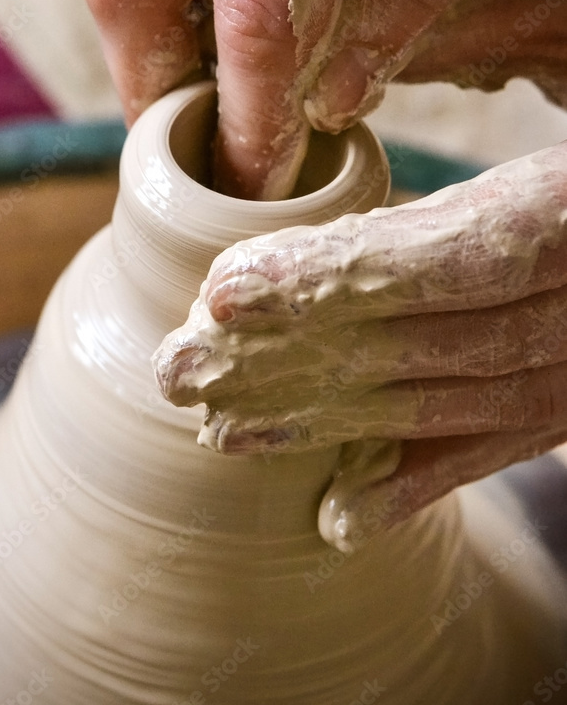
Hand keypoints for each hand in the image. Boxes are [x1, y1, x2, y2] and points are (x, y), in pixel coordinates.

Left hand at [154, 133, 566, 549]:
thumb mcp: (548, 181)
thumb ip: (473, 222)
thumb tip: (356, 255)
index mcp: (558, 225)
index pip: (425, 260)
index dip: (325, 281)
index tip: (224, 293)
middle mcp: (561, 317)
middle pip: (404, 343)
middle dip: (283, 361)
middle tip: (177, 369)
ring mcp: (561, 379)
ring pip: (425, 403)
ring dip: (316, 423)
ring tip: (217, 428)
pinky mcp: (558, 415)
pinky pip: (482, 457)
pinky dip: (413, 490)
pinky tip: (339, 522)